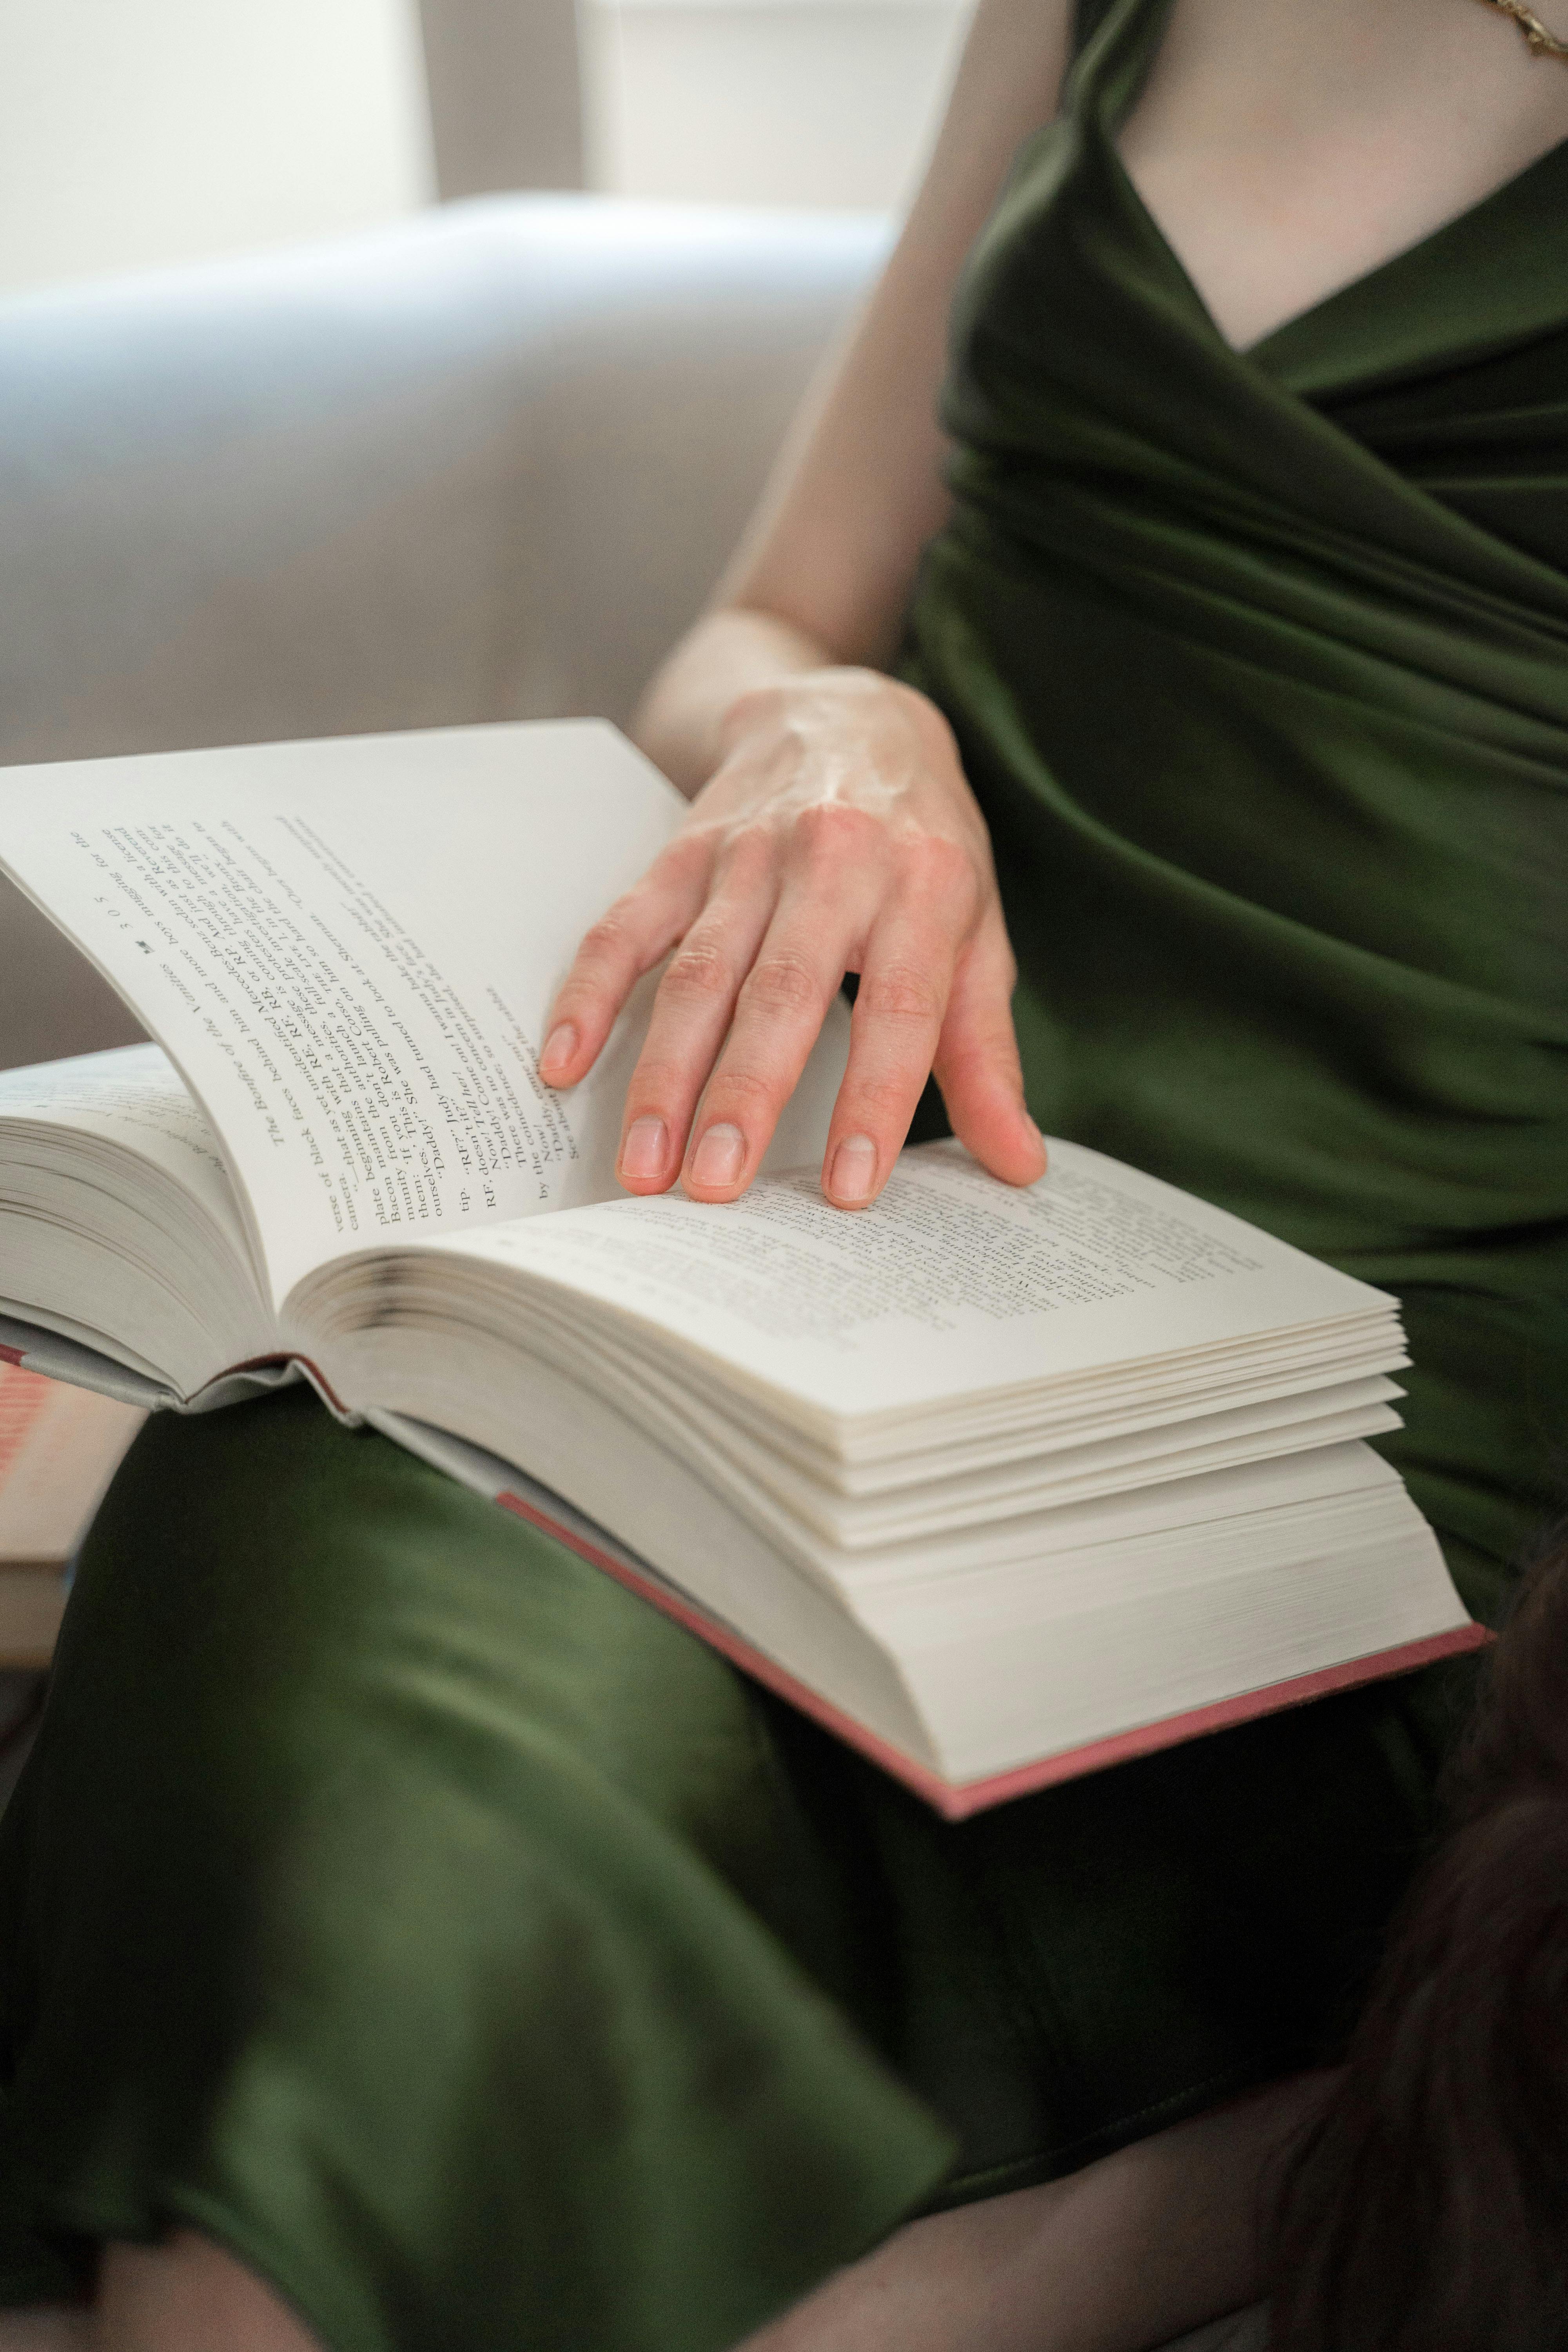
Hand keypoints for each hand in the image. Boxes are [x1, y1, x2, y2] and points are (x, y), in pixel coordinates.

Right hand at [540, 668, 1045, 1207]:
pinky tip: (564, 1063)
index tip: (849, 1186)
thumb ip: (987, 1050)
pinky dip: (591, 994)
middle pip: (781, 993)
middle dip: (743, 1095)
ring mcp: (748, 854)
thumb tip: (1018, 1164)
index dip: (874, 1098)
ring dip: (665, 1074)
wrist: (850, 714)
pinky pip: (627, 926)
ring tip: (644, 1164)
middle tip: (715, 1187)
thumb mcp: (978, 931)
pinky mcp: (682, 850)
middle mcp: (834, 862)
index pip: (900, 1005)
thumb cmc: (921, 843)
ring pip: (698, 972)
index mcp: (921, 888)